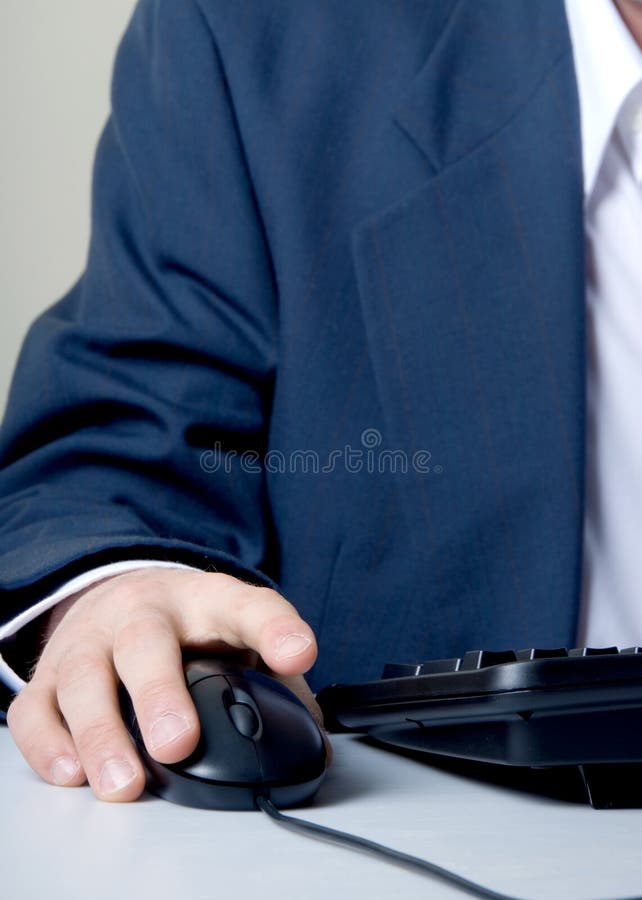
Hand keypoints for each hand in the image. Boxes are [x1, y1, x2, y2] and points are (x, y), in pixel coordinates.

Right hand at [7, 568, 328, 800]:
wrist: (121, 596)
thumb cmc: (188, 628)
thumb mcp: (234, 635)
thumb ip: (273, 682)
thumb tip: (309, 738)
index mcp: (205, 601)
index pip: (246, 606)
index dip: (274, 628)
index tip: (298, 654)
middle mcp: (143, 611)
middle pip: (146, 640)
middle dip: (159, 693)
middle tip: (177, 743)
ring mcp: (91, 639)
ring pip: (84, 676)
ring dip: (101, 733)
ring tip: (124, 783)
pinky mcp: (49, 674)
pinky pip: (36, 706)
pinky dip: (48, 742)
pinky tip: (72, 772)